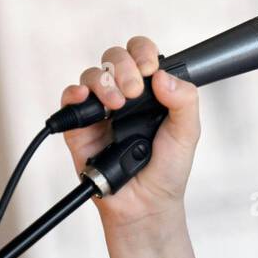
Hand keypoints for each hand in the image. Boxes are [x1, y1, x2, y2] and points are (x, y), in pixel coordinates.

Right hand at [60, 36, 200, 230]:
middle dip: (123, 67)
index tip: (149, 69)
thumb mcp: (187, 132)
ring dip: (103, 82)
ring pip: (92, 76)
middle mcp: (125, 95)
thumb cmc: (168, 168)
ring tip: (116, 104)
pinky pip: (69, 101)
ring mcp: (101, 110)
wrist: (146, 204)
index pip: (143, 55)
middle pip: (114, 59)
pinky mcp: (80, 128)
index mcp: (152, 91)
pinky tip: (83, 97)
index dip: (143, 53)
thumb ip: (185, 100)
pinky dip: (73, 94)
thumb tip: (162, 76)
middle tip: (134, 91)